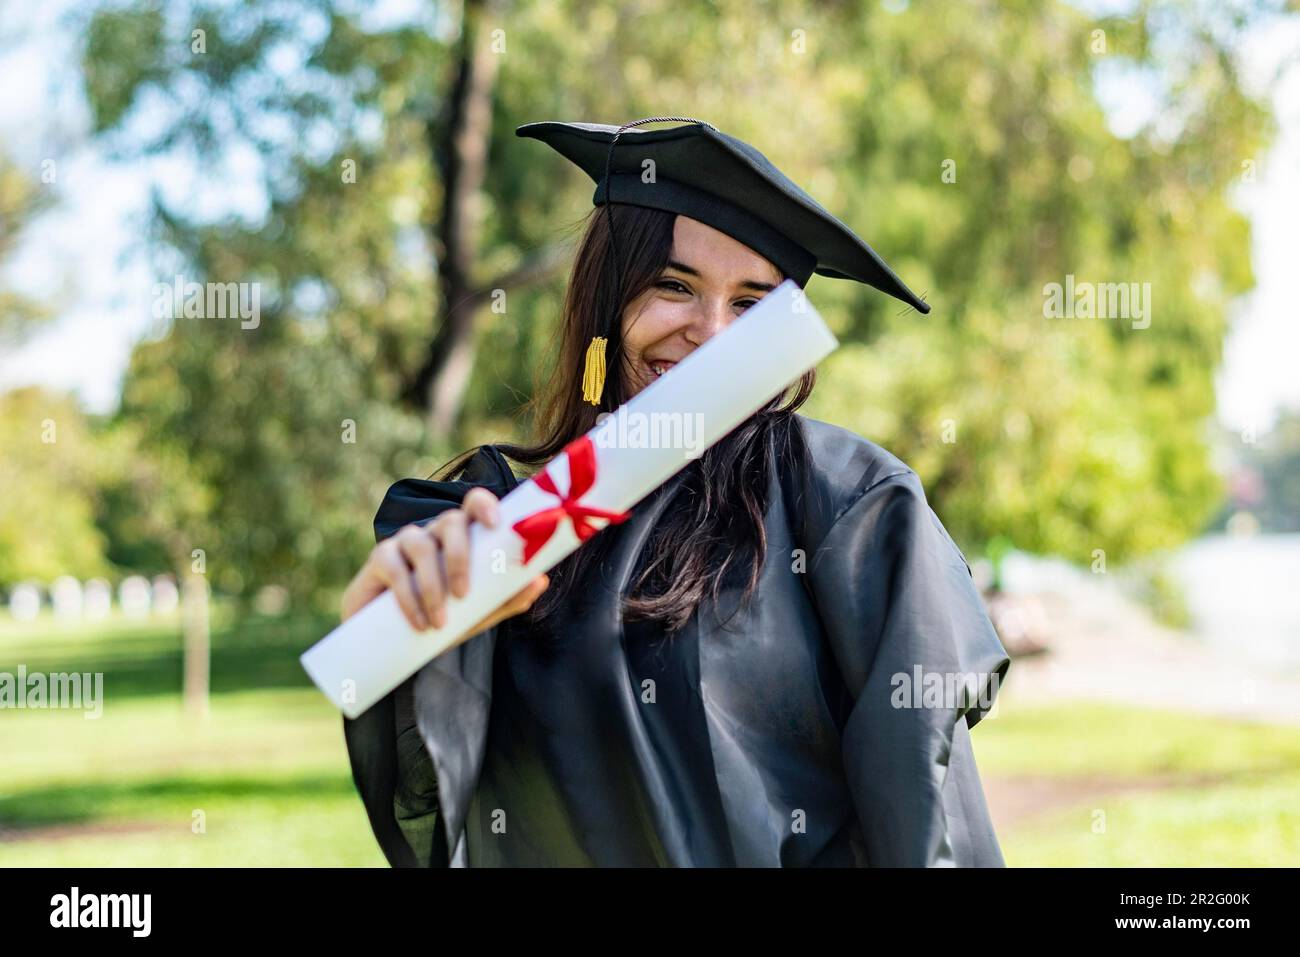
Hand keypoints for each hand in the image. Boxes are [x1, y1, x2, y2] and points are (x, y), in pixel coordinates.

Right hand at [340, 486, 549, 631]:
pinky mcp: (379, 558)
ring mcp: (406, 541)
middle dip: (459, 557)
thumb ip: (507, 597)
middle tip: (463, 595)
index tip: (495, 523)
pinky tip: (418, 621)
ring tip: (440, 622)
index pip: (474, 503)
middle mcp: (435, 531)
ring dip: (432, 586)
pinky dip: (408, 597)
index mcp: (464, 535)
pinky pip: (394, 568)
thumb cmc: (443, 617)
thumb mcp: (478, 611)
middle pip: (450, 521)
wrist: (396, 643)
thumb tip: (541, 580)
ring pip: (422, 546)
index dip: (485, 505)